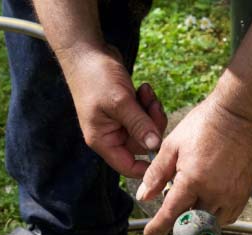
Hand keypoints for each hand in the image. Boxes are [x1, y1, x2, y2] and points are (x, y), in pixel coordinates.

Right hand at [58, 46, 166, 177]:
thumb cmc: (96, 76)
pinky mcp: (126, 110)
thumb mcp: (120, 101)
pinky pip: (144, 115)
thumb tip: (155, 146)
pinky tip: (144, 88)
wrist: (86, 51)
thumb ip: (139, 125)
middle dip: (152, 125)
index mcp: (103, 140)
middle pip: (142, 145)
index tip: (165, 154)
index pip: (127, 167)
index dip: (147, 167)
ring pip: (146, 129)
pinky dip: (148, 103)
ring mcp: (118, 122)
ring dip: (151, 111)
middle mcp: (110, 135)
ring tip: (147, 92)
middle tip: (153, 104)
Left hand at [136, 97, 251, 234]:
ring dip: (198, 220)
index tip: (150, 234)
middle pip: (191, 223)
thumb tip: (144, 196)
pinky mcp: (244, 194)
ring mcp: (232, 195)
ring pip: (211, 223)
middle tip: (171, 213)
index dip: (158, 228)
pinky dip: (216, 216)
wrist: (239, 114)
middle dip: (178, 222)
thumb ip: (156, 173)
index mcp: (192, 180)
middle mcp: (214, 192)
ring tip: (191, 203)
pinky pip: (228, 217)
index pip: (171, 214)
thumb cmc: (204, 125)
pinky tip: (208, 203)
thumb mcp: (172, 145)